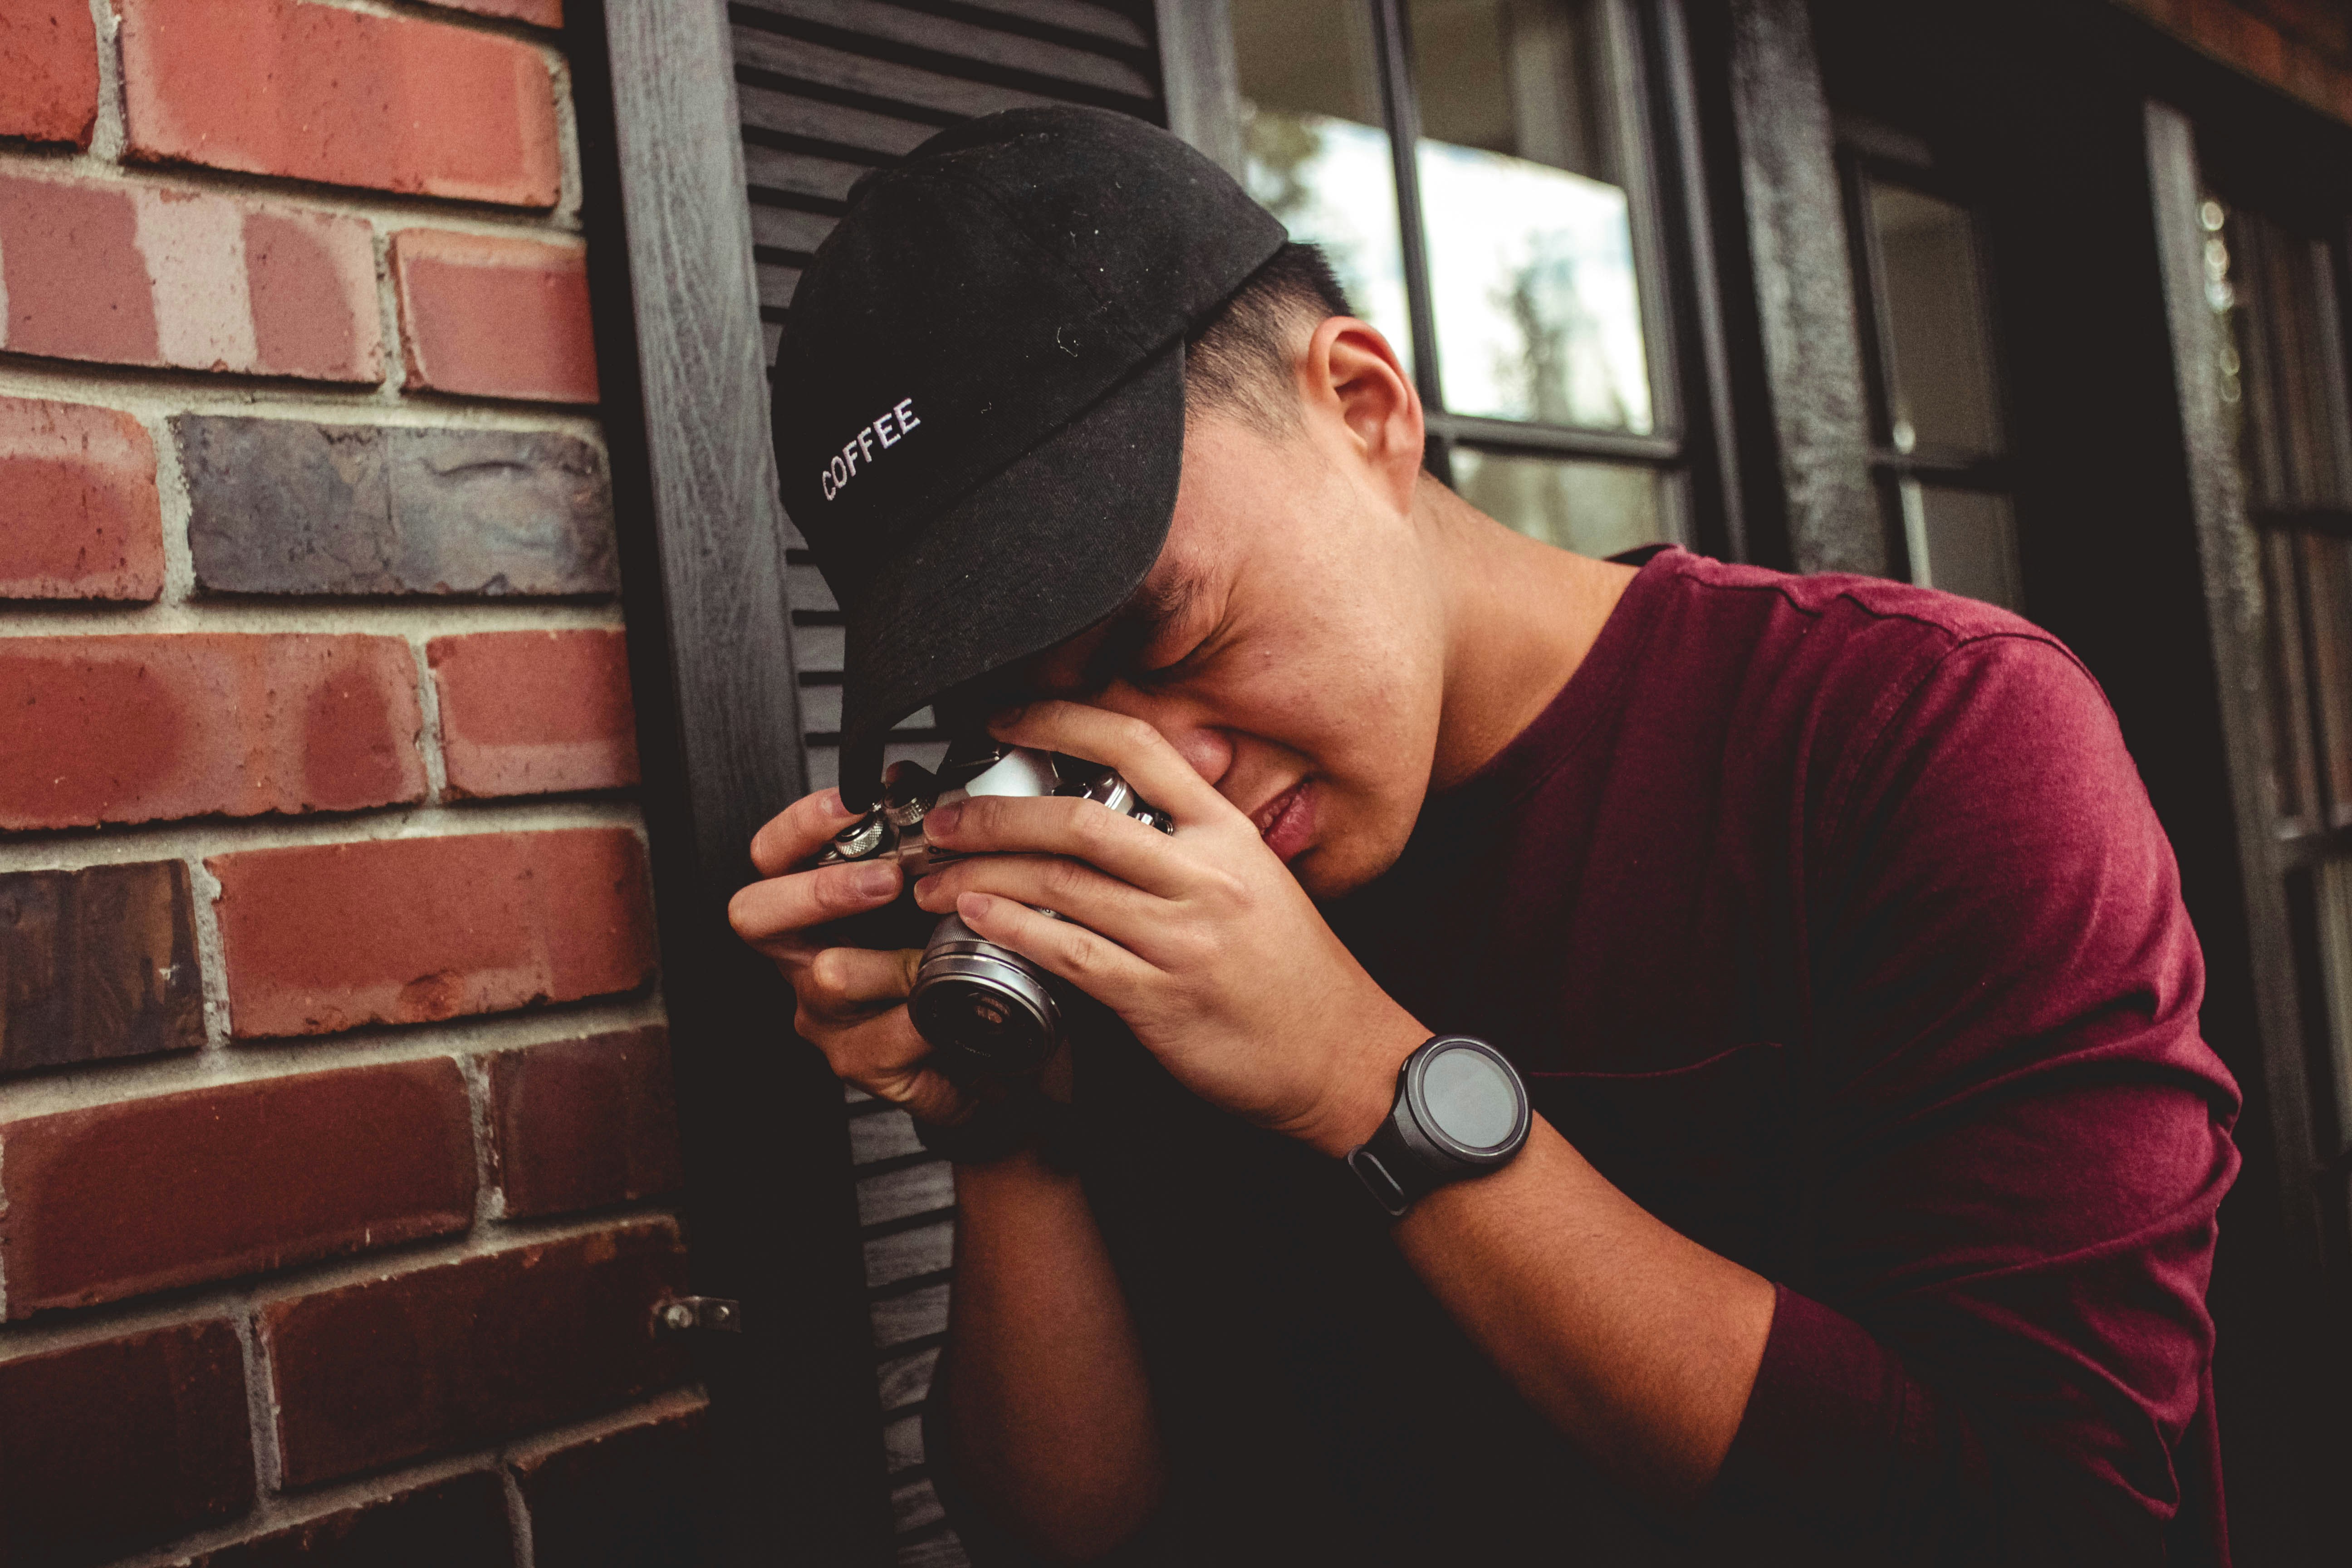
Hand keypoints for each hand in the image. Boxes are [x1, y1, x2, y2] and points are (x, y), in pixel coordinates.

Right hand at [727, 788, 972, 1125]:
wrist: (987, 1055)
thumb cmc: (950, 969)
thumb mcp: (930, 903)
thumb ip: (914, 849)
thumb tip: (912, 782)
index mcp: (813, 914)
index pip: (770, 857)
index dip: (802, 825)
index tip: (853, 801)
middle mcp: (803, 962)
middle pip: (757, 914)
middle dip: (823, 888)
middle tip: (887, 877)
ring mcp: (825, 1017)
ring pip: (831, 974)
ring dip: (898, 955)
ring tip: (947, 949)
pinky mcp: (860, 1063)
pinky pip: (891, 1031)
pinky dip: (932, 1012)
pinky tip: (961, 1004)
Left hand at [910, 702, 1425, 1154]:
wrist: (1341, 1056)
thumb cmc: (1294, 974)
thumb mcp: (1255, 882)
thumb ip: (1191, 843)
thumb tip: (1113, 811)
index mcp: (1227, 833)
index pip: (1138, 746)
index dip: (1061, 721)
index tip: (1005, 719)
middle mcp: (1205, 875)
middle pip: (1078, 816)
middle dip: (994, 812)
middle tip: (943, 817)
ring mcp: (1182, 936)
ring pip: (1061, 882)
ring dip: (981, 873)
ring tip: (933, 875)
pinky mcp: (1160, 998)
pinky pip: (1069, 951)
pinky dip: (1012, 928)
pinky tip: (974, 917)